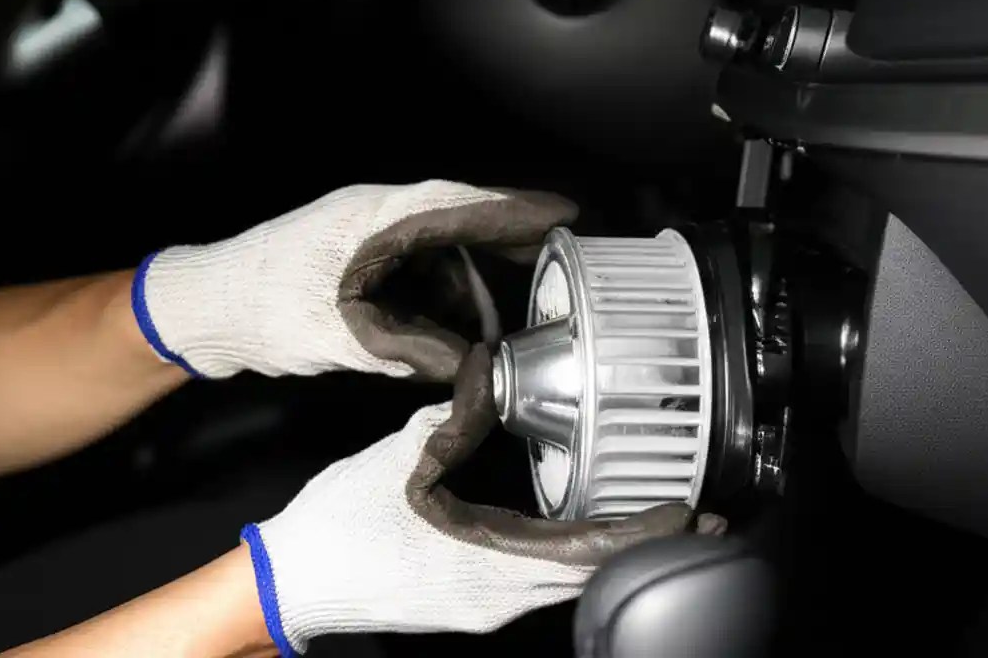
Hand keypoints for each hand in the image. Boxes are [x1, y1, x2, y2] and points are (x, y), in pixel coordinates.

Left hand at [132, 180, 577, 379]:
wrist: (202, 311)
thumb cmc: (259, 310)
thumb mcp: (339, 336)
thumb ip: (408, 348)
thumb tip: (465, 366)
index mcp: (373, 218)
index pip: (459, 203)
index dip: (515, 210)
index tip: (563, 214)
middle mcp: (374, 215)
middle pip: (458, 219)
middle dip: (506, 241)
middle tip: (555, 260)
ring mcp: (364, 234)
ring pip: (439, 249)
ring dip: (470, 281)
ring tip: (502, 317)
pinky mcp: (355, 257)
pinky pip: (417, 267)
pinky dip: (443, 293)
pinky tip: (458, 324)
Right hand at [240, 345, 725, 655]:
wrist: (293, 581)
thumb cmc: (338, 527)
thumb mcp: (395, 459)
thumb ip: (450, 417)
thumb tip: (483, 378)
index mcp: (484, 562)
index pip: (587, 554)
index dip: (644, 534)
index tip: (689, 512)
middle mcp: (496, 598)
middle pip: (591, 578)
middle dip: (644, 547)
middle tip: (695, 516)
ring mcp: (484, 609)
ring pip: (568, 587)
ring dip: (612, 555)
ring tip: (651, 519)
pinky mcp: (471, 608)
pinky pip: (540, 588)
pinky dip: (573, 561)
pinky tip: (585, 534)